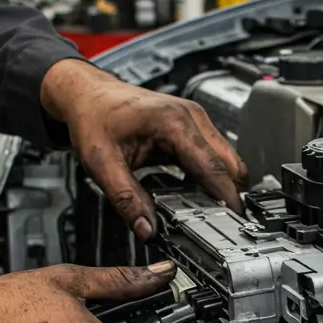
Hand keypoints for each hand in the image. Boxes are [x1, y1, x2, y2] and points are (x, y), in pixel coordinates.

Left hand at [40, 59, 247, 240]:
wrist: (88, 94)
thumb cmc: (94, 117)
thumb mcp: (102, 163)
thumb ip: (126, 199)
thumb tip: (146, 228)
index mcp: (174, 122)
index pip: (213, 166)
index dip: (226, 197)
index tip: (235, 220)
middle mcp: (191, 116)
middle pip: (229, 162)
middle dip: (229, 194)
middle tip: (222, 223)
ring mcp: (194, 119)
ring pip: (225, 159)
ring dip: (220, 185)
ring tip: (206, 212)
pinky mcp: (191, 126)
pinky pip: (212, 155)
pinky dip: (209, 176)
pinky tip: (194, 194)